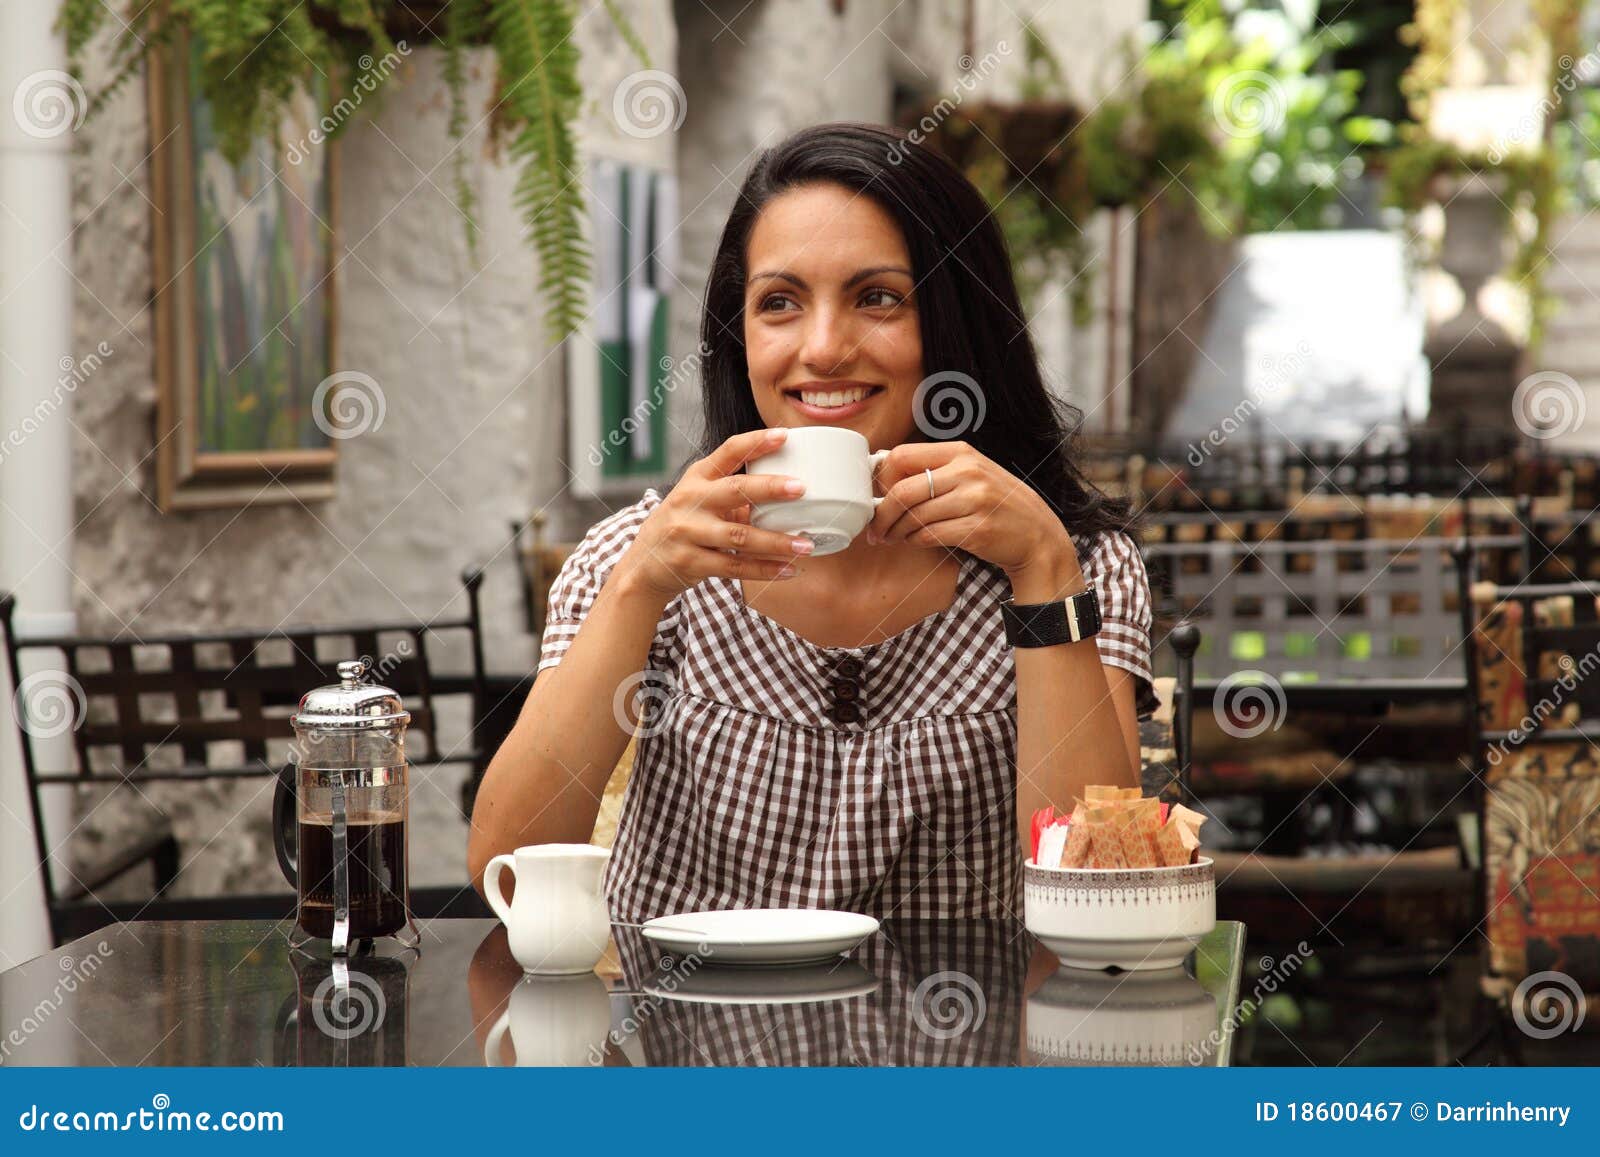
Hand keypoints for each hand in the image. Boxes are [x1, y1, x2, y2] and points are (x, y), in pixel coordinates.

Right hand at [612, 428, 815, 604]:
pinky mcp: (691, 562)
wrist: (644, 563)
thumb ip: (737, 492)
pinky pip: (735, 567)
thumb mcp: (701, 498)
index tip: (785, 435)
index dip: (756, 442)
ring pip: (740, 536)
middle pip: (735, 490)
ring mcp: (688, 532)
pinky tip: (790, 570)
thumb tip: (792, 486)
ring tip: (806, 544)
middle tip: (802, 488)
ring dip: (776, 542)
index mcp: (697, 477)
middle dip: (770, 488)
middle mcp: (691, 501)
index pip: (728, 452)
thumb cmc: (686, 523)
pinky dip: (766, 570)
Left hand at [866, 441, 1079, 588]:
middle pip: (903, 491)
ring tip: (893, 537)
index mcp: (961, 453)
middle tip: (875, 528)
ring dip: (897, 531)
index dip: (881, 479)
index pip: (902, 456)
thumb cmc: (997, 504)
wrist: (1037, 535)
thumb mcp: (972, 474)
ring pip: (914, 516)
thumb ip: (935, 470)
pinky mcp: (977, 530)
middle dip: (881, 513)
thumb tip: (883, 472)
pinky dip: (915, 541)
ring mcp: (975, 501)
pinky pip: (929, 536)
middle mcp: (968, 472)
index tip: (876, 496)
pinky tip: (913, 541)